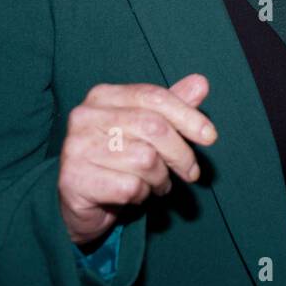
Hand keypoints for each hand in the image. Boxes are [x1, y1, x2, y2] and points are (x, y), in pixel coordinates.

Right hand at [57, 73, 216, 245]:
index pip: (154, 97)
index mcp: (103, 96)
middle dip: (181, 154)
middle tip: (190, 172)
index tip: (210, 137)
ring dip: (160, 178)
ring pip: (145, 160)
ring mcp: (76, 148)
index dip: (188, 116)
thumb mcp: (146, 130)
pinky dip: (141, 195)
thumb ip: (171, 107)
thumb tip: (201, 83)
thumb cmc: (116, 159)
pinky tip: (135, 194)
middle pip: (154, 127)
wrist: (79, 202)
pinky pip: (130, 186)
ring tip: (155, 183)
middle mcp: (85, 117)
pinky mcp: (74, 179)